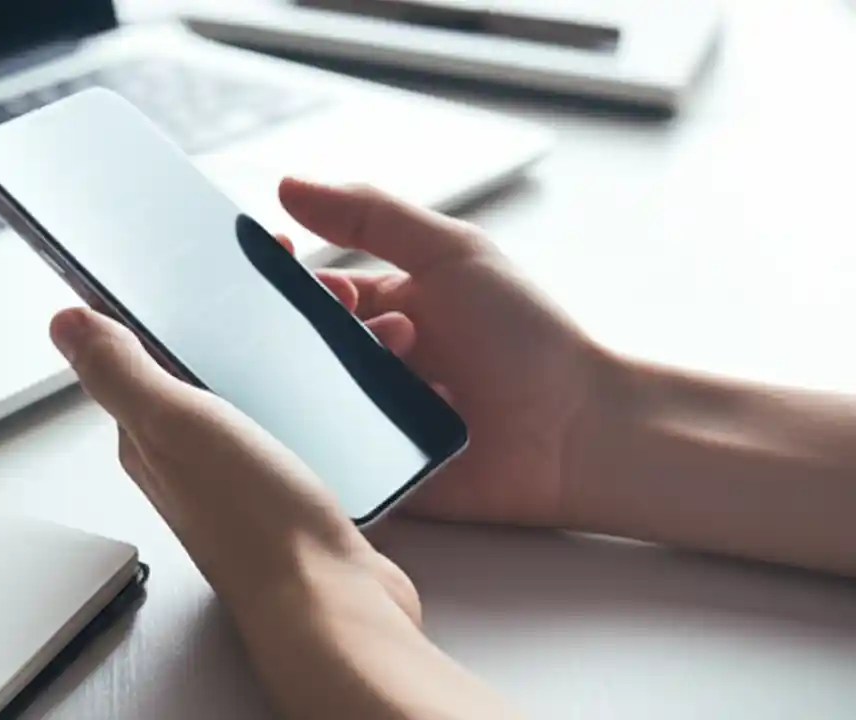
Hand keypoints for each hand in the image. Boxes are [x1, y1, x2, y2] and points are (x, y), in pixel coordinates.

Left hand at [48, 308, 419, 622]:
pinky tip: (338, 376)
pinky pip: (293, 419)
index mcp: (151, 436)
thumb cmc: (260, 525)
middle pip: (202, 364)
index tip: (201, 257)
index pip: (141, 351)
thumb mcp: (180, 425)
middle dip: (238, 316)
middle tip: (285, 279)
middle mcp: (189, 456)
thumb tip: (66, 320)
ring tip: (329, 316)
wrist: (334, 603)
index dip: (166, 299)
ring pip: (253, 387)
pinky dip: (311, 388)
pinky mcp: (290, 487)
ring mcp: (241, 473)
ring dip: (282, 349)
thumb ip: (122, 371)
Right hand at [279, 178, 607, 527]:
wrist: (575, 432)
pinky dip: (332, 438)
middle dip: (324, 330)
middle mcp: (376, 362)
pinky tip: (363, 421)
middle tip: (379, 330)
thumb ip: (372, 215)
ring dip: (340, 381)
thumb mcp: (452, 253)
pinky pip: (328, 455)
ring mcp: (374, 418)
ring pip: (311, 398)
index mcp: (389, 307)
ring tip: (402, 373)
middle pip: (307, 344)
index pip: (315, 290)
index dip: (293, 276)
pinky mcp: (374, 473)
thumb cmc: (527, 338)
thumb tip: (288, 184)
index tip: (286, 256)